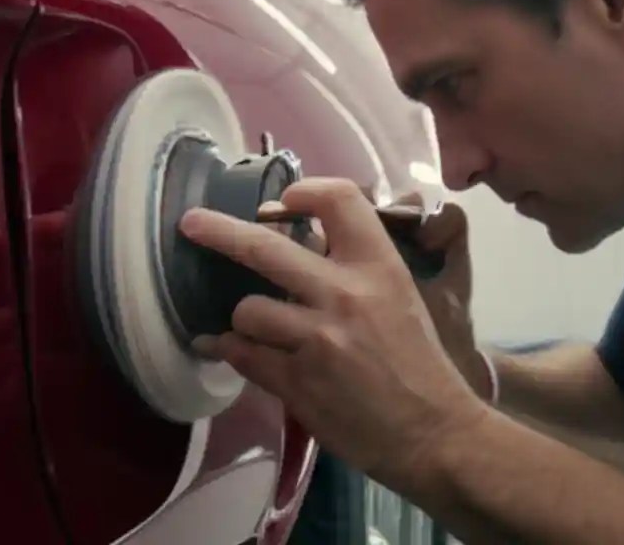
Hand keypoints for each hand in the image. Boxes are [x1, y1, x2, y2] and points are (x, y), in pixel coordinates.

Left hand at [180, 177, 490, 496]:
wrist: (433, 432)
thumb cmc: (417, 362)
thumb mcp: (398, 296)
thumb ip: (352, 266)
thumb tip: (294, 235)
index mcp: (379, 266)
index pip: (338, 199)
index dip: (303, 191)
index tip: (280, 202)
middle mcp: (344, 294)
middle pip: (264, 247)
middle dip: (219, 231)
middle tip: (191, 223)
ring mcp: (316, 339)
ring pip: (246, 310)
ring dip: (245, 318)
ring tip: (256, 328)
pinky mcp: (295, 382)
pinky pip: (241, 354)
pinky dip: (227, 349)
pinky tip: (219, 347)